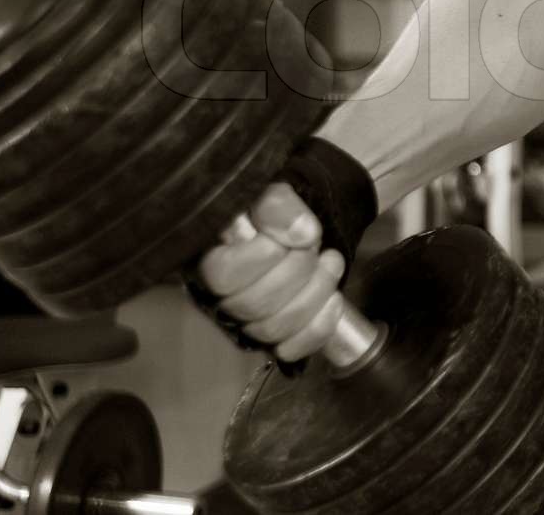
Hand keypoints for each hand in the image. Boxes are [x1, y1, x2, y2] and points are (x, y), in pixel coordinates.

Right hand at [197, 182, 347, 361]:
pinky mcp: (276, 338)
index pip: (223, 276)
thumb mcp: (271, 194)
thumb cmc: (273, 214)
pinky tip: (334, 299)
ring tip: (330, 261)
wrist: (293, 228)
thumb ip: (278, 205)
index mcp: (209, 260)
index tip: (296, 232)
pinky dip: (319, 326)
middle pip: (253, 305)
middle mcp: (221, 298)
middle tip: (314, 245)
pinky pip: (292, 348)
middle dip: (298, 269)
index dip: (264, 255)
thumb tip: (302, 233)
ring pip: (274, 328)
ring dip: (315, 292)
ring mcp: (247, 322)